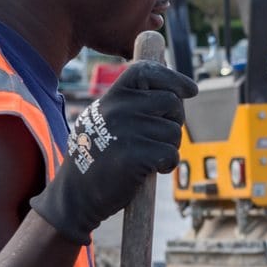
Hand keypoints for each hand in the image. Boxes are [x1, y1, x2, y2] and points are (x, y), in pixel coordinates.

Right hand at [29, 60, 197, 243]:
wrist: (75, 195)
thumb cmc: (96, 159)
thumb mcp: (103, 121)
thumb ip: (130, 105)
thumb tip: (176, 93)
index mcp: (111, 97)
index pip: (146, 71)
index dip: (173, 79)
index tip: (191, 90)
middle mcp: (119, 108)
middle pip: (172, 103)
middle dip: (174, 122)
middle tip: (157, 139)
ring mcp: (126, 130)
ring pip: (174, 132)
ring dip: (169, 147)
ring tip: (146, 158)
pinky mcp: (135, 155)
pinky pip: (171, 154)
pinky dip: (167, 165)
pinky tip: (150, 170)